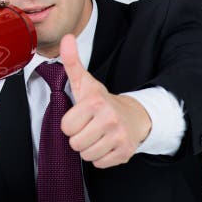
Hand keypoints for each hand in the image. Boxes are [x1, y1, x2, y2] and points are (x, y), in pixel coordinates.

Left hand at [59, 34, 151, 168]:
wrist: (135, 116)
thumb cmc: (103, 102)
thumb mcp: (85, 82)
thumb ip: (72, 62)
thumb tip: (67, 38)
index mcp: (96, 103)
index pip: (66, 127)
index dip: (70, 123)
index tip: (80, 116)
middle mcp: (109, 120)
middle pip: (75, 143)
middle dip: (79, 137)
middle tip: (89, 127)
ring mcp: (119, 137)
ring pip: (86, 155)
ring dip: (89, 148)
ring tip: (97, 135)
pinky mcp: (125, 153)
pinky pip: (99, 163)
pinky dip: (100, 156)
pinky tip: (106, 143)